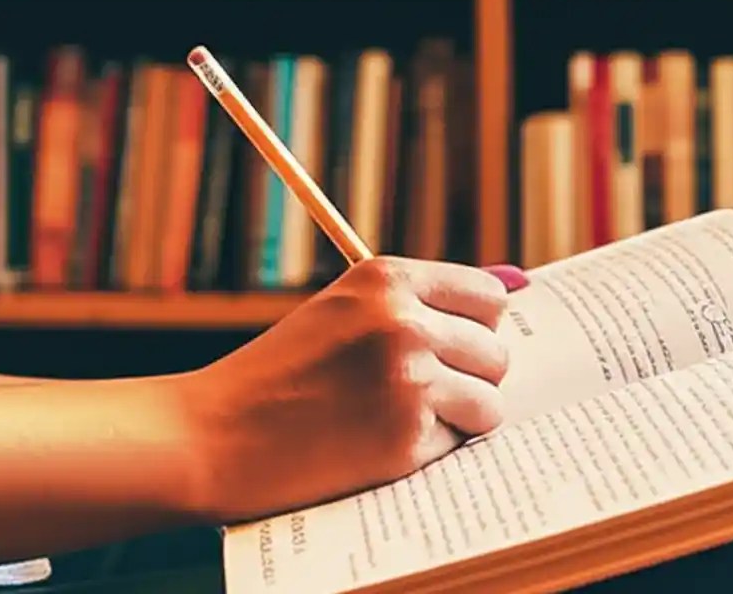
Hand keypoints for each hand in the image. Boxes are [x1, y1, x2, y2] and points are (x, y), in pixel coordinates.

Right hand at [177, 256, 511, 521]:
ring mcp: (408, 379)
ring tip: (393, 420)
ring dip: (455, 419)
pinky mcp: (406, 438)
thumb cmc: (277, 375)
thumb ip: (425, 300)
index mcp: (386, 278)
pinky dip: (425, 454)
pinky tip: (374, 445)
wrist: (212, 436)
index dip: (473, 330)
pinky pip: (457, 446)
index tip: (450, 348)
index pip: (488, 298)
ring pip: (490, 404)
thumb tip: (520, 282)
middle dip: (466, 379)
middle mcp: (403, 320)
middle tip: (406, 394)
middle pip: (497, 353)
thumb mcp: (343, 313)